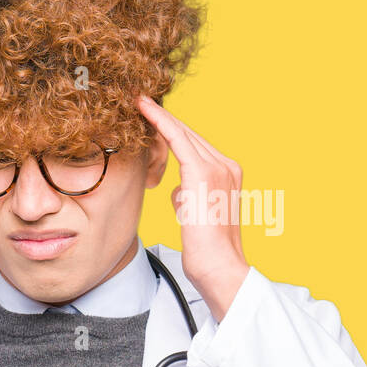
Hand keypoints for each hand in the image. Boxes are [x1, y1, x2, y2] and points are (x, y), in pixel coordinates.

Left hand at [137, 94, 249, 321]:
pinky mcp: (204, 173)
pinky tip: (145, 111)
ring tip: (138, 103)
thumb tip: (176, 192)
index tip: (152, 115)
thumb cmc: (205, 251)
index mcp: (227, 175)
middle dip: (164, 118)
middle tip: (139, 99)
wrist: (219, 266)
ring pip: (182, 134)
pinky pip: (178, 140)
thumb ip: (189, 198)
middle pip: (189, 135)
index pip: (195, 146)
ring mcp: (219, 167)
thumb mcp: (195, 217)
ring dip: (159, 117)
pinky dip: (162, 123)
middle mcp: (227, 166)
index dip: (173, 130)